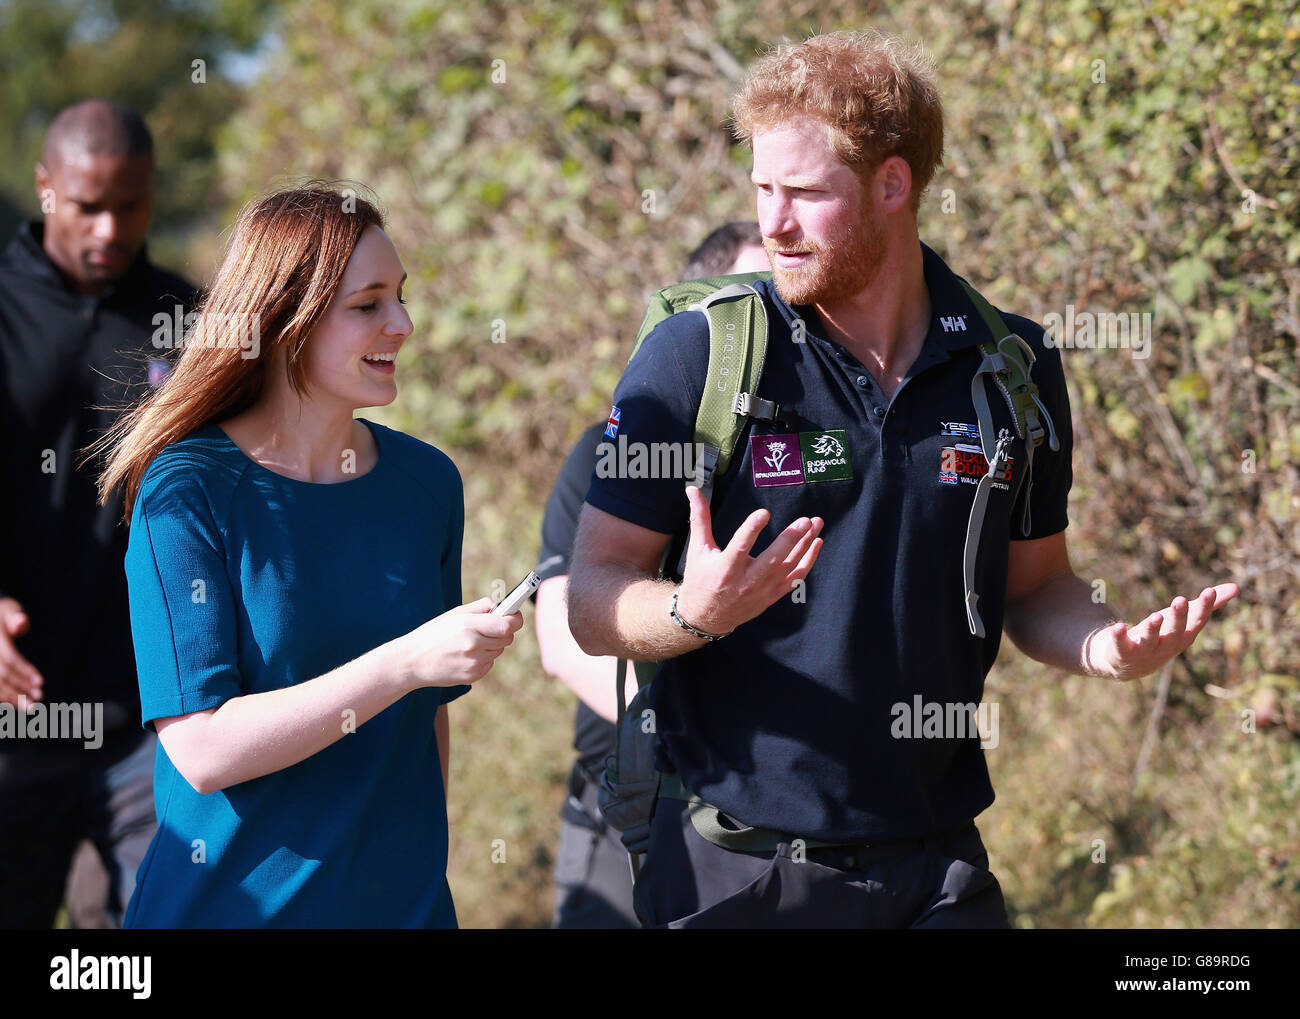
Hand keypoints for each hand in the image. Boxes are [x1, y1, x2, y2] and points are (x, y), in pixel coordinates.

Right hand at [0, 598, 42, 707]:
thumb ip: (15, 617)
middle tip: (39, 698)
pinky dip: (2, 697)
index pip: (9, 658)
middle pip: (0, 675)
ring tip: (30, 706)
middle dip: (19, 689)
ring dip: (11, 697)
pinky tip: (14, 705)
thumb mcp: (8, 609)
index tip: (41, 682)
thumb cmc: (1, 613)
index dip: (25, 671)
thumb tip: (22, 623)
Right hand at [396, 597, 522, 688]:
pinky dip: (483, 658)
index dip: (515, 619)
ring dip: (491, 645)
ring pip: (498, 651)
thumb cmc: (433, 633)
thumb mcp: (454, 614)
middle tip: (489, 628)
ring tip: (470, 643)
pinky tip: (465, 655)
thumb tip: (502, 605)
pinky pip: (489, 663)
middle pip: (507, 638)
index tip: (515, 616)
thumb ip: (481, 607)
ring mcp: (474, 663)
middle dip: (502, 631)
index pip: (507, 624)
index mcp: (469, 626)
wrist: (412, 661)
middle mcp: (473, 645)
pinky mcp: (473, 676)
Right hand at [674, 485, 822, 636]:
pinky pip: (795, 579)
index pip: (740, 547)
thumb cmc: (700, 579)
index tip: (764, 512)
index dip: (752, 529)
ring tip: (815, 524)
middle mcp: (745, 581)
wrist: (705, 617)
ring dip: (804, 545)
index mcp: (725, 568)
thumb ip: (699, 518)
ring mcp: (761, 591)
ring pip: (788, 567)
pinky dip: (808, 562)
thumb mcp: (697, 549)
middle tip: (805, 520)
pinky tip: (816, 543)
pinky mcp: (771, 597)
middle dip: (791, 539)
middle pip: (772, 559)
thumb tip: (692, 490)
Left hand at [1083, 582, 1238, 679]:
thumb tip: (1236, 587)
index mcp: (1183, 637)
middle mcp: (1166, 646)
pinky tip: (1119, 627)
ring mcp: (1144, 652)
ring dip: (1153, 629)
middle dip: (1178, 618)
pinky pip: (1120, 646)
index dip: (1204, 608)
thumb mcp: (1183, 620)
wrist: (1127, 663)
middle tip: (1180, 600)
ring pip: (1150, 641)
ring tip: (1155, 616)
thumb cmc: (1160, 636)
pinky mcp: (1121, 653)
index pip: (1196, 622)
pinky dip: (1119, 637)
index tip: (1208, 591)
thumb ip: (1206, 606)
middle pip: (1175, 633)